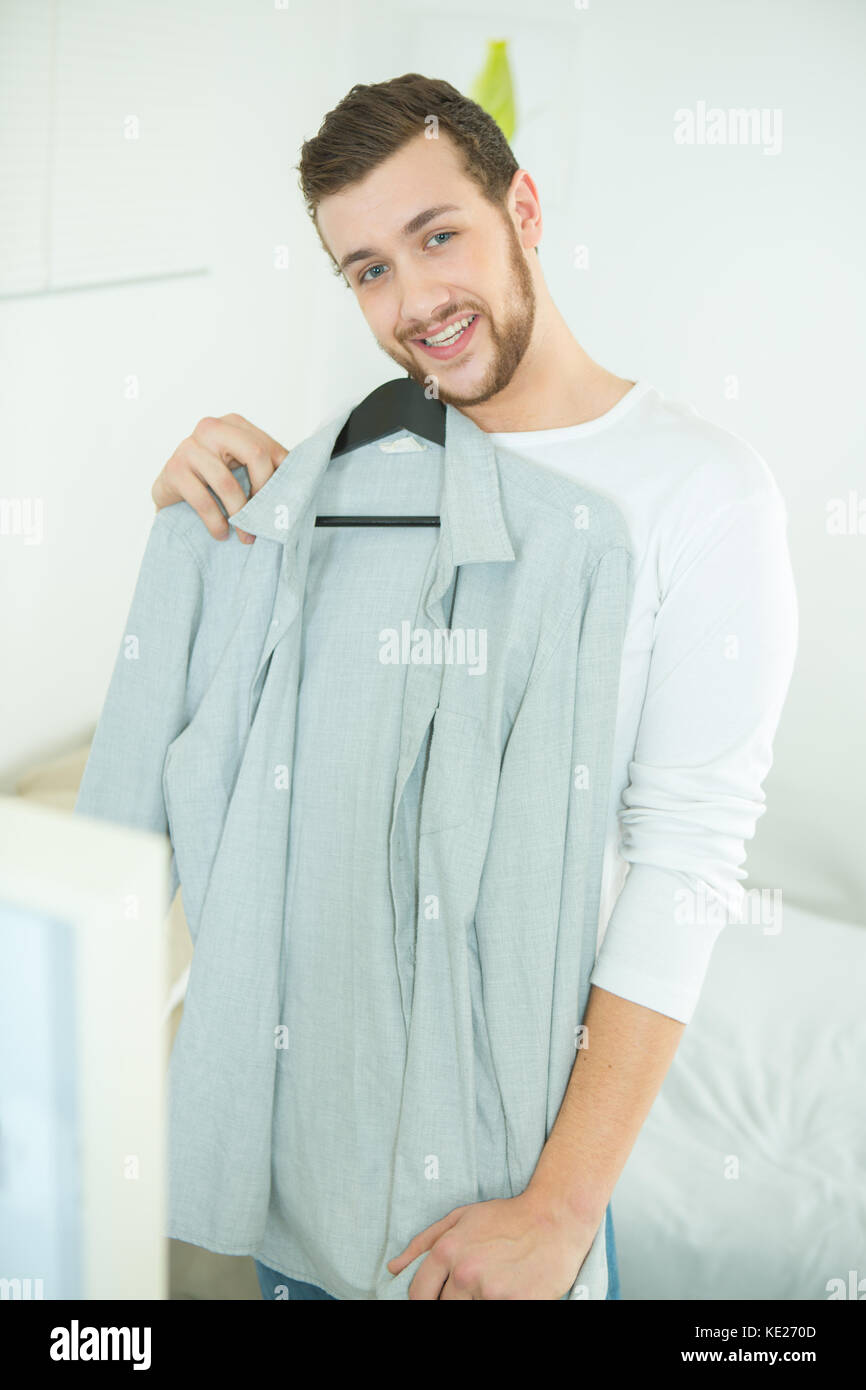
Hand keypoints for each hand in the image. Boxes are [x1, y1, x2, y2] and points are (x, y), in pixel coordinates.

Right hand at [152, 413, 287, 542]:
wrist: (170, 491)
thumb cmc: (210, 480)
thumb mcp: (240, 469)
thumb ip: (265, 470)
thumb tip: (301, 486)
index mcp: (234, 424)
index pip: (269, 448)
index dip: (280, 479)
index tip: (282, 504)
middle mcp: (211, 429)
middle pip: (254, 454)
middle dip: (264, 491)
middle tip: (265, 518)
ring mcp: (189, 447)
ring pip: (227, 482)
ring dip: (240, 516)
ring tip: (246, 535)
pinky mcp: (173, 469)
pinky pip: (203, 500)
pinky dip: (215, 522)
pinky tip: (221, 533)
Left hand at [385, 1190, 596, 1299]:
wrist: (555, 1218)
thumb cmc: (507, 1217)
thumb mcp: (462, 1217)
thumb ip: (424, 1242)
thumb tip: (392, 1269)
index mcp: (447, 1251)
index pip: (418, 1296)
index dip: (424, 1301)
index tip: (437, 1298)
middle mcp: (464, 1273)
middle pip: (442, 1308)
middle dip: (454, 1301)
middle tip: (474, 1288)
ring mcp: (490, 1292)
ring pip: (469, 1312)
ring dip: (477, 1302)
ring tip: (493, 1284)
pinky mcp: (515, 1304)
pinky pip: (494, 1313)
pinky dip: (498, 1304)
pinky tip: (508, 1291)